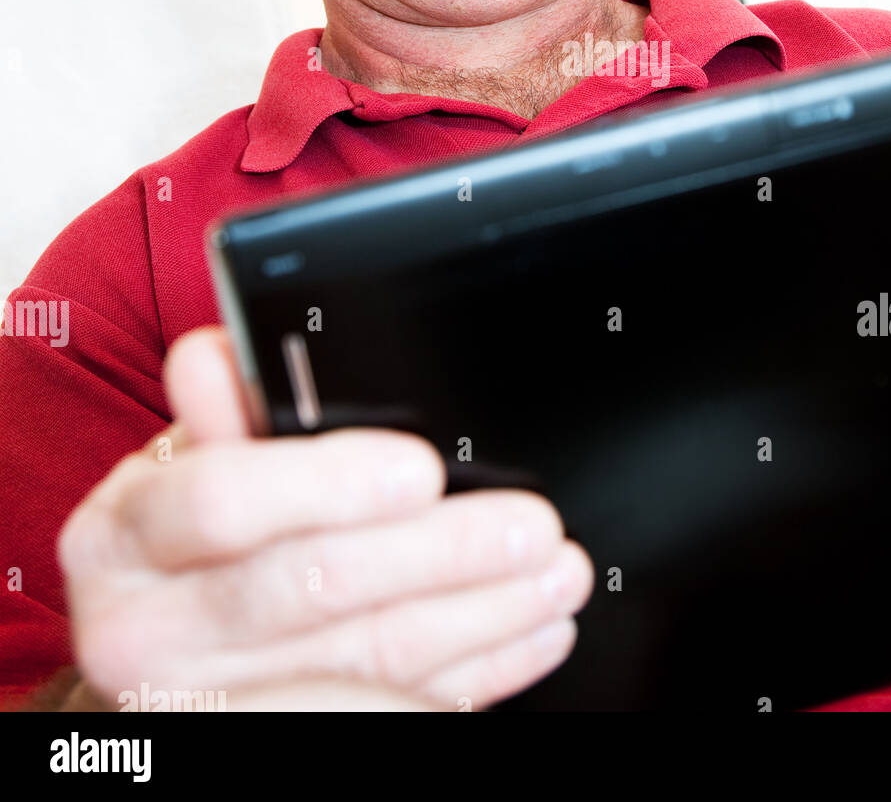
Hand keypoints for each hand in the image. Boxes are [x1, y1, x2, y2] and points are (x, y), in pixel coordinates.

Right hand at [58, 326, 591, 710]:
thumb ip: (224, 415)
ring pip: (368, 657)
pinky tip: (524, 636)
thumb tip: (215, 355)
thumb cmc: (188, 544)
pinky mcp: (274, 746)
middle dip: (442, 554)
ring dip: (481, 614)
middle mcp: (148, 631)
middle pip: (313, 588)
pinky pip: (387, 708)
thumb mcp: (191, 469)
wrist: (158, 654)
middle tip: (532, 528)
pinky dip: (472, 672)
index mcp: (126, 536)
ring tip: (553, 577)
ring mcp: (211, 702)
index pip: (221, 502)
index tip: (422, 469)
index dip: (327, 483)